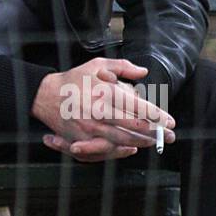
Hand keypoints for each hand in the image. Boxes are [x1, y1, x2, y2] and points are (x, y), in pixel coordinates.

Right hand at [31, 57, 175, 161]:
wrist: (45, 96)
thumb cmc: (74, 79)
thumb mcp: (98, 65)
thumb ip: (123, 67)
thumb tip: (144, 71)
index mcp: (105, 93)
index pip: (139, 108)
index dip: (158, 116)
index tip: (170, 121)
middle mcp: (99, 113)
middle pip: (135, 128)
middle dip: (156, 133)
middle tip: (170, 136)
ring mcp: (90, 130)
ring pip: (124, 141)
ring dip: (143, 143)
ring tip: (156, 142)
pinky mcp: (82, 141)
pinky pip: (107, 150)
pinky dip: (123, 151)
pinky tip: (133, 148)